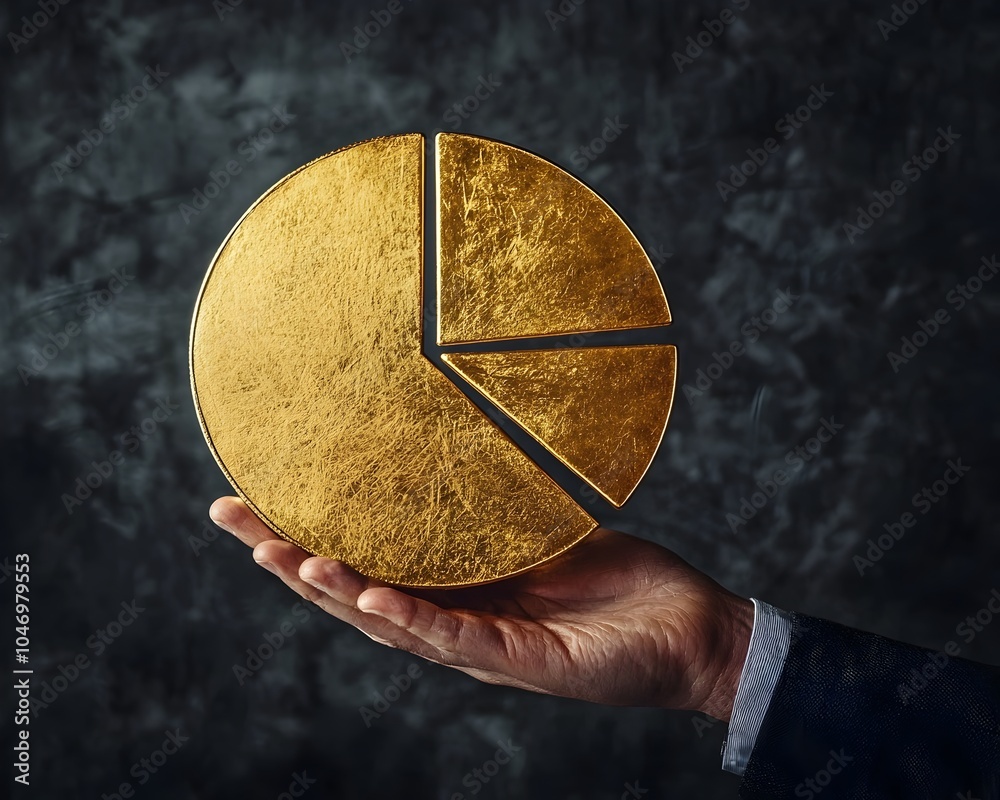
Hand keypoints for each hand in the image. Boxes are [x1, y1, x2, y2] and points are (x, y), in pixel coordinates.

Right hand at [210, 496, 752, 719]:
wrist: (692, 629)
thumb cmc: (623, 583)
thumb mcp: (546, 533)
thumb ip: (498, 508)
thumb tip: (461, 446)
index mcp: (458, 589)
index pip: (368, 561)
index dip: (307, 534)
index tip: (254, 496)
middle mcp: (456, 622)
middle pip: (356, 594)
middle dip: (289, 559)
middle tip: (232, 518)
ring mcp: (484, 647)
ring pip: (389, 623)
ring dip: (334, 591)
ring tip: (283, 557)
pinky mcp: (522, 660)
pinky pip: (456, 639)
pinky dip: (409, 618)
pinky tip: (371, 596)